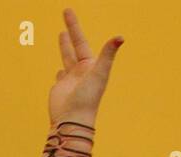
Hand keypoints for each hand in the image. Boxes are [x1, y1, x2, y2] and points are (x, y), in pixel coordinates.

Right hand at [48, 8, 123, 124]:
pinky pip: (60, 76)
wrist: (73, 120)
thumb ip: (108, 54)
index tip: (67, 11)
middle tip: (65, 13)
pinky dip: (60, 71)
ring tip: (61, 35)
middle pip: (74, 46)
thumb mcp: (99, 73)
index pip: (80, 40)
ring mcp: (70, 79)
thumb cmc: (87, 98)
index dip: (73, 25)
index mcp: (90, 65)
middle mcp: (81, 71)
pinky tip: (59, 70)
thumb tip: (121, 37)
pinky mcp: (60, 88)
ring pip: (67, 58)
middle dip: (70, 31)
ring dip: (64, 47)